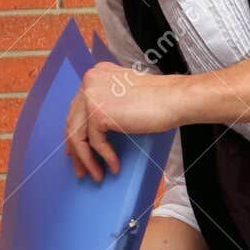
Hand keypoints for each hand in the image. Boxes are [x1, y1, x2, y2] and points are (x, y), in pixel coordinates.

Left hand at [66, 63, 187, 181]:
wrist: (176, 98)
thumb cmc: (159, 99)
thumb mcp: (123, 95)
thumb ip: (106, 103)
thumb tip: (92, 130)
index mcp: (95, 75)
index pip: (77, 108)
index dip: (75, 132)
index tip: (76, 150)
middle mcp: (89, 82)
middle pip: (73, 122)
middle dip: (76, 149)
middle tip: (81, 168)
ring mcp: (91, 96)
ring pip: (78, 135)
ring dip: (87, 159)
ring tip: (96, 174)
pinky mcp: (98, 112)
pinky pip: (95, 142)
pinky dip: (105, 157)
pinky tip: (113, 166)